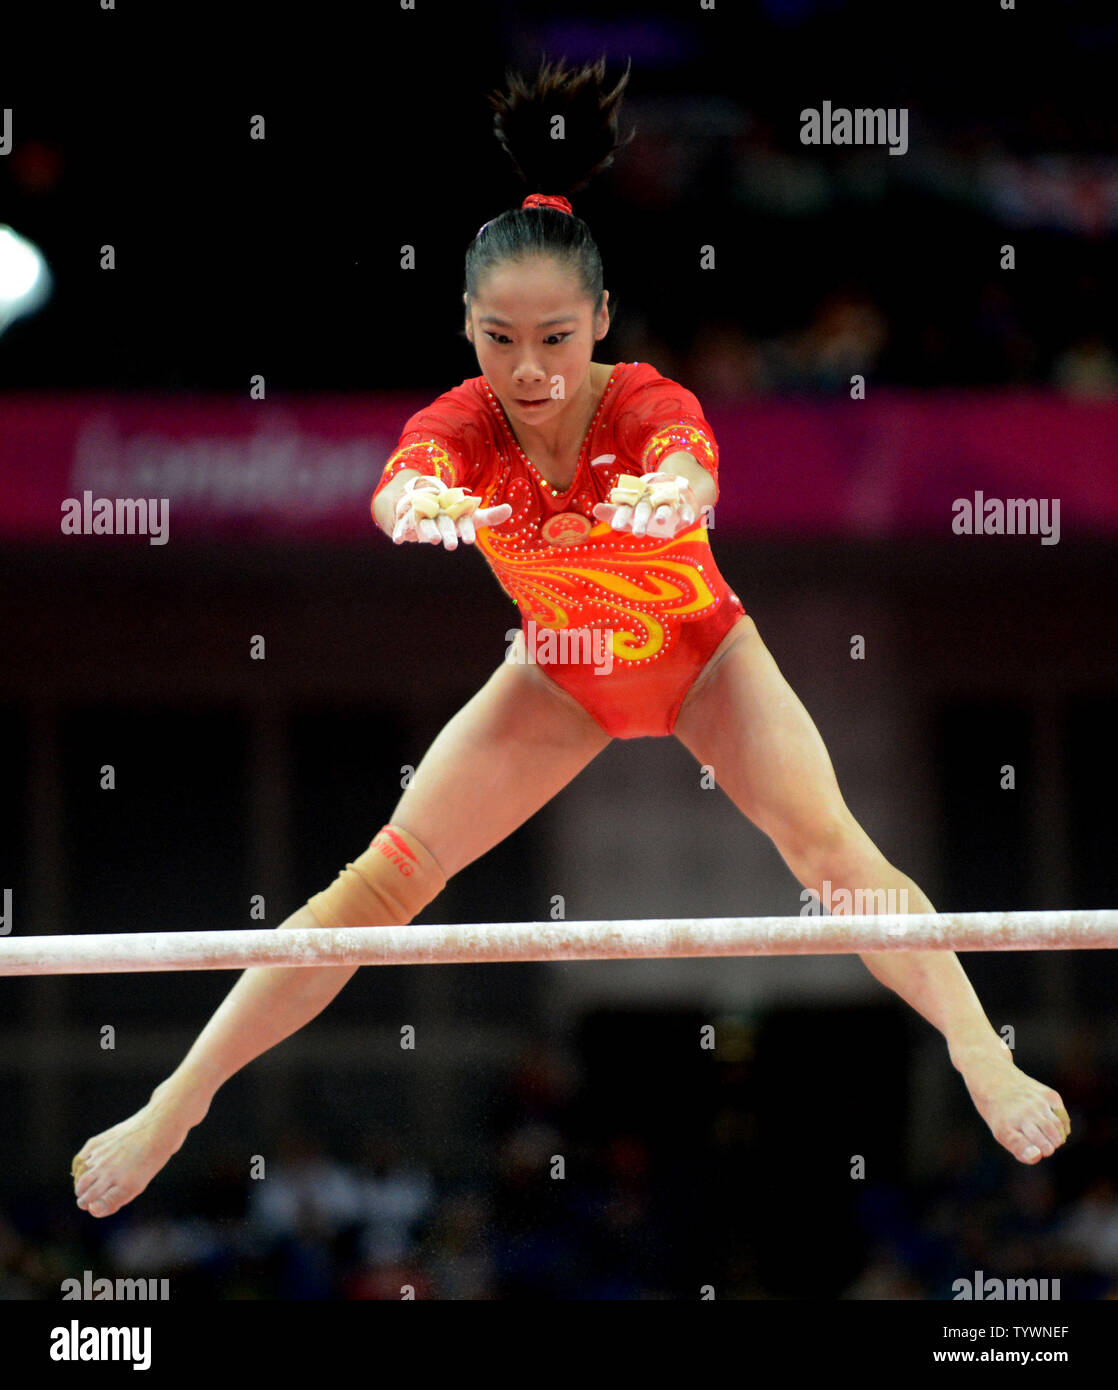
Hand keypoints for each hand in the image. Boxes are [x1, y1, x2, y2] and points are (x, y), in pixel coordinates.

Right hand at [393, 476, 511, 549]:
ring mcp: (421, 515)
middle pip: (444, 522)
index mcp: (454, 509)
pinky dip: (400, 532)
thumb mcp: (470, 515)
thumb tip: (510, 509)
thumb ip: (489, 516)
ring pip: (425, 523)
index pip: (462, 519)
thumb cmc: (450, 514)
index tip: (470, 541)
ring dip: (428, 531)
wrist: (419, 500)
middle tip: (451, 546)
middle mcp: (439, 510)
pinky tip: (399, 540)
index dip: (466, 529)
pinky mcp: (406, 520)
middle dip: (447, 532)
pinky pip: (402, 526)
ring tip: (432, 540)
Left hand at [592, 471, 696, 538]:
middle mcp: (651, 499)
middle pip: (645, 508)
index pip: (626, 508)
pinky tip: (685, 522)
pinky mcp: (683, 505)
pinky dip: (685, 515)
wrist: (671, 492)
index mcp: (635, 500)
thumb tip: (595, 509)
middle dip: (642, 519)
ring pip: (664, 506)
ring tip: (660, 521)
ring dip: (663, 512)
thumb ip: (613, 513)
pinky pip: (684, 509)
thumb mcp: (629, 511)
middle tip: (638, 533)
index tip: (616, 527)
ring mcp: (668, 501)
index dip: (621, 516)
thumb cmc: (643, 508)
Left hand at [960, 1051, 1070, 1163]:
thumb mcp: (1001, 1133)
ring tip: (1047, 1136)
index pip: (1026, 1149)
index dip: (1034, 1153)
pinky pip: (1063, 1118)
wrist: (994, 1078)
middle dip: (1049, 1148)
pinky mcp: (1050, 1095)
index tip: (1037, 1152)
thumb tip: (1037, 1155)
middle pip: (1050, 1143)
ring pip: (1058, 1131)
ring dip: (1057, 1139)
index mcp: (1006, 1127)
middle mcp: (1023, 1114)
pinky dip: (1062, 1127)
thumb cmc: (1000, 1113)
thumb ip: (1019, 1148)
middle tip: (1042, 1144)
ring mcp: (1038, 1103)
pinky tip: (1053, 1126)